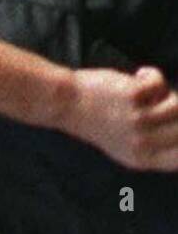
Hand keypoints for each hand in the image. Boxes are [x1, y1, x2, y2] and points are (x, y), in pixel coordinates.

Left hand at [62, 66, 177, 171]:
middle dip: (177, 108)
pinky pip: (159, 82)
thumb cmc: (97, 121)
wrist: (66, 104)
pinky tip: (136, 77)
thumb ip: (154, 143)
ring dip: (164, 92)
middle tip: (160, 100)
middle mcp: (141, 145)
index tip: (177, 125)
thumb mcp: (124, 144)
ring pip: (177, 104)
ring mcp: (137, 121)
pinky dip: (150, 75)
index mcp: (140, 159)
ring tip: (144, 91)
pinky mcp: (133, 98)